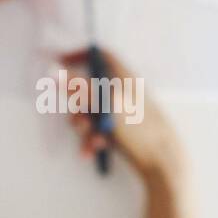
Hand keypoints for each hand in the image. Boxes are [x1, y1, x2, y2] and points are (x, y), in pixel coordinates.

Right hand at [60, 48, 189, 185]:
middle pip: (90, 89)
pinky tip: (92, 151)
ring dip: (85, 128)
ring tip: (91, 141)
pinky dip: (92, 139)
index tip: (61, 62)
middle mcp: (123, 91)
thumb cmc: (139, 129)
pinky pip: (98, 129)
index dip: (80, 55)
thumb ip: (79, 88)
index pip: (101, 55)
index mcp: (124, 77)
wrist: (163, 162)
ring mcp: (122, 111)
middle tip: (78, 121)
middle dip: (79, 107)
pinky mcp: (122, 130)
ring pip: (91, 113)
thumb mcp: (106, 105)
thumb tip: (53, 71)